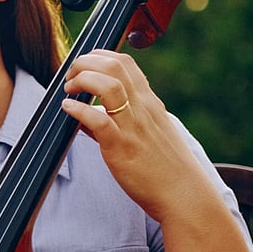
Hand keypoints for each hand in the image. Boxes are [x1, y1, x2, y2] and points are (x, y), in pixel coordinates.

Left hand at [59, 49, 214, 222]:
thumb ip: (116, 121)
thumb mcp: (145, 134)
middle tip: (71, 77)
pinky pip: (99, 120)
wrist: (184, 195)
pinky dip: (79, 110)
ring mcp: (132, 126)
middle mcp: (142, 108)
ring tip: (69, 90)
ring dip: (82, 80)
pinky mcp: (122, 147)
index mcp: (148, 103)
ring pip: (108, 84)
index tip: (83, 66)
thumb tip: (85, 115)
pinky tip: (68, 109)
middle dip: (86, 62)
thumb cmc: (163, 167)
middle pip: (114, 65)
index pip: (125, 63)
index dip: (98, 56)